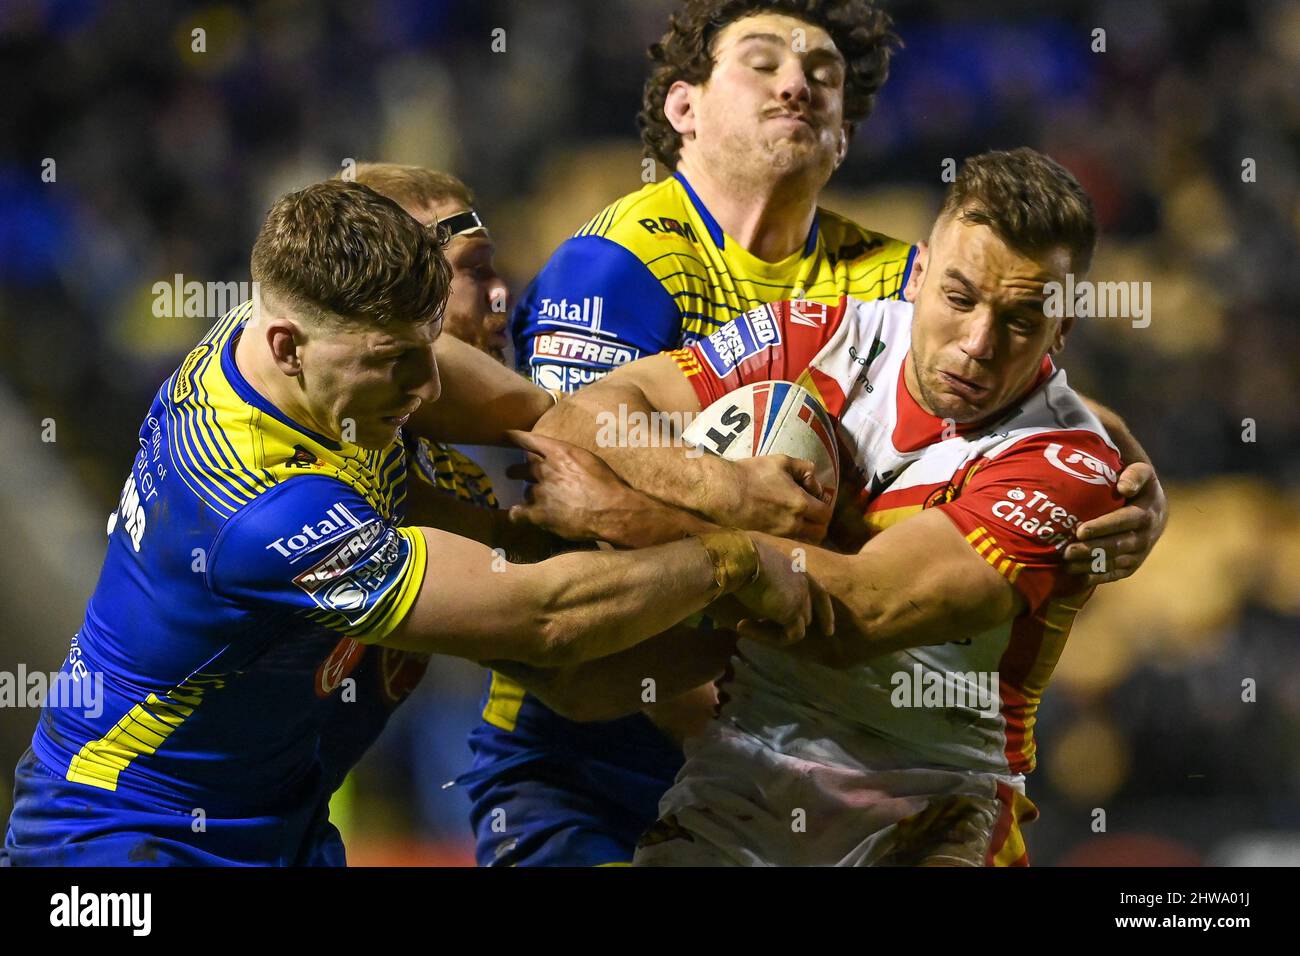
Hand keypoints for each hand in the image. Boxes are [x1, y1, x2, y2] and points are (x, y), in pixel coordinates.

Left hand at [505, 430, 637, 541]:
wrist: (612, 510)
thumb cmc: (609, 485)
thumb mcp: (591, 461)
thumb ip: (572, 459)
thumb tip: (564, 461)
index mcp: (560, 452)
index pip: (530, 440)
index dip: (515, 438)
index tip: (505, 435)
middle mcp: (546, 469)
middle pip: (523, 468)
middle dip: (517, 471)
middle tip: (513, 473)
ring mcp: (540, 492)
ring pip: (526, 491)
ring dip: (531, 494)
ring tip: (536, 501)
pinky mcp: (539, 514)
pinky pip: (518, 513)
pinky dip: (518, 514)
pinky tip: (518, 515)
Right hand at [713, 455, 833, 542]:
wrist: (723, 491)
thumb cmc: (752, 474)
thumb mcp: (782, 461)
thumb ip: (805, 468)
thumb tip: (813, 481)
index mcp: (801, 504)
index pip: (826, 515)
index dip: (824, 504)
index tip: (814, 495)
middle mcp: (794, 523)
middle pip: (820, 533)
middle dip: (819, 522)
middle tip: (811, 509)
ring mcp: (780, 534)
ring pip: (805, 539)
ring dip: (806, 529)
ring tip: (796, 514)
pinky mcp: (768, 538)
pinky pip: (790, 540)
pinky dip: (792, 532)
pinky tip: (780, 518)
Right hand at [731, 539, 834, 645]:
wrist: (742, 557)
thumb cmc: (742, 557)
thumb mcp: (758, 566)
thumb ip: (765, 578)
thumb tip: (753, 590)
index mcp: (797, 570)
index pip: (820, 593)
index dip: (825, 613)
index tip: (828, 632)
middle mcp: (803, 583)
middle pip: (807, 614)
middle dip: (788, 623)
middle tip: (758, 624)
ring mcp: (801, 599)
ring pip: (797, 628)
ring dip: (771, 631)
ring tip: (743, 625)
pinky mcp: (792, 613)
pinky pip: (788, 636)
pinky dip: (766, 637)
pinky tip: (742, 626)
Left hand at [1063, 460, 1167, 584]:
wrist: (1155, 510)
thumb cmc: (1139, 486)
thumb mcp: (1141, 473)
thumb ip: (1135, 476)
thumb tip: (1123, 487)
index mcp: (1147, 513)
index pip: (1124, 521)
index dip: (1103, 527)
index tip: (1080, 531)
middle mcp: (1146, 536)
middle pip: (1118, 545)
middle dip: (1092, 550)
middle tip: (1067, 552)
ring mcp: (1141, 553)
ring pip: (1116, 562)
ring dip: (1092, 565)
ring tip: (1068, 565)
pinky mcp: (1134, 564)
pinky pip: (1117, 573)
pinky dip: (1099, 576)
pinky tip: (1080, 577)